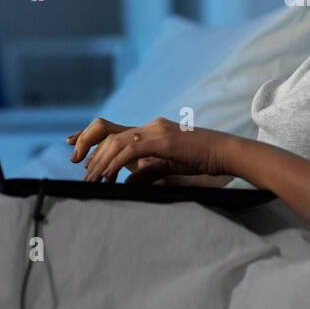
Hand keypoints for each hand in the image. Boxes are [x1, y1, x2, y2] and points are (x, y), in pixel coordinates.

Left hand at [66, 116, 233, 182]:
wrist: (226, 153)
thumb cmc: (204, 160)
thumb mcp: (169, 166)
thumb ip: (147, 171)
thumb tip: (127, 182)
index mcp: (153, 130)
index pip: (116, 135)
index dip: (96, 146)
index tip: (82, 162)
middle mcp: (151, 126)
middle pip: (110, 135)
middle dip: (91, 154)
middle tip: (84, 176)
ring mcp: (157, 130)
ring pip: (117, 142)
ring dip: (101, 162)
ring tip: (92, 180)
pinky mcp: (164, 140)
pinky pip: (131, 148)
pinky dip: (116, 162)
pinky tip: (108, 175)